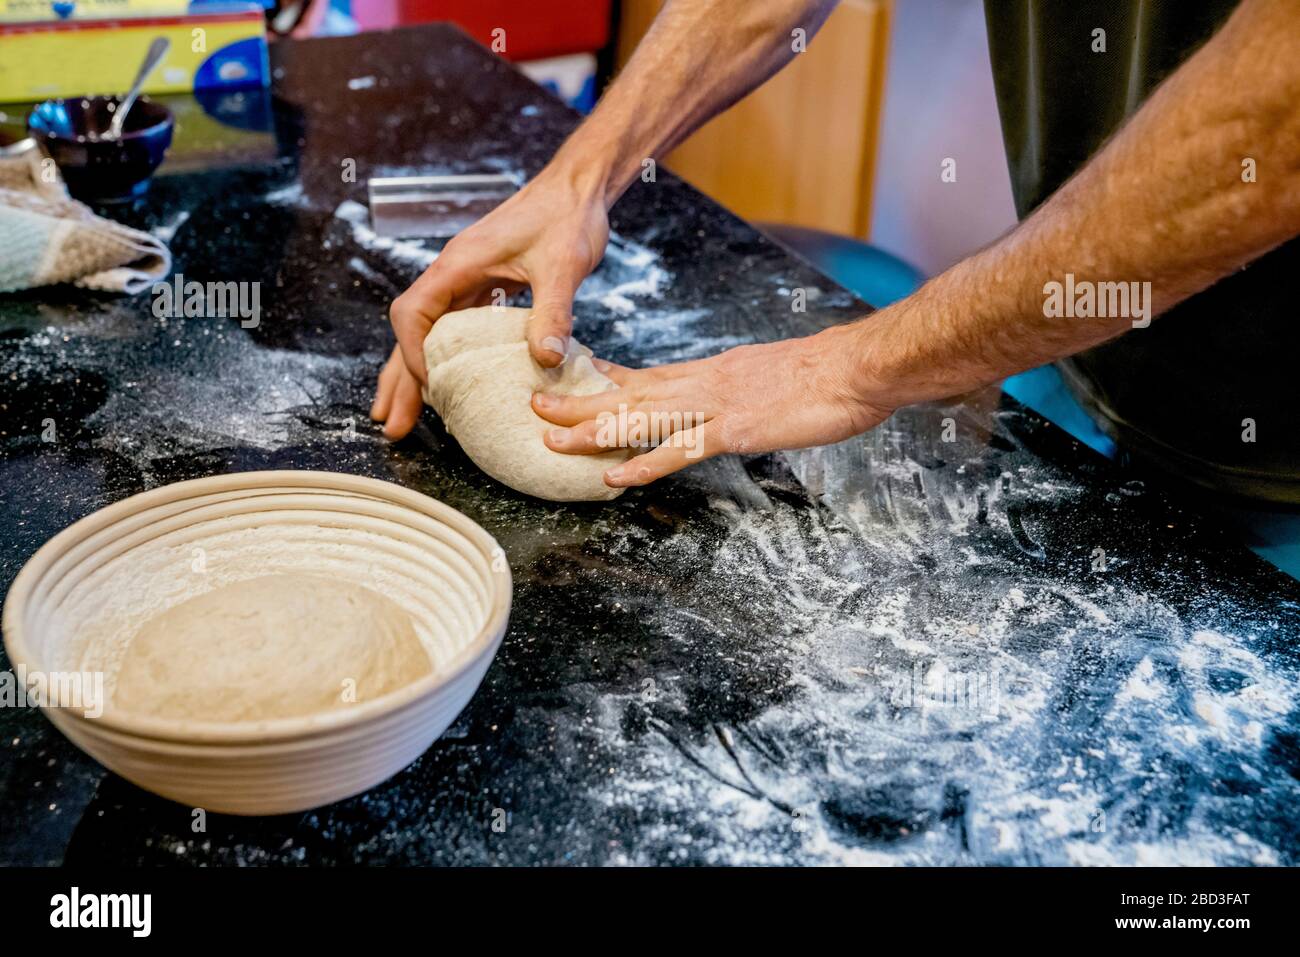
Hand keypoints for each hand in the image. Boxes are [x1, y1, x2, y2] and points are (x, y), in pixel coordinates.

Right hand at [371, 165, 610, 438]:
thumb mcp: (563, 266)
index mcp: (458, 264)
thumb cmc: (567, 216)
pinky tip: (448, 384)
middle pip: (410, 333)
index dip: (415, 355)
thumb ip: (553, 311)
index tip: (433, 390)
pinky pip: (453, 330)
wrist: (578, 189)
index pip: (413, 315)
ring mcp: (466, 281)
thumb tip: (546, 360)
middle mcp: (453, 274)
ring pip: (427, 335)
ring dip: (416, 375)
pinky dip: (445, 360)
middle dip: (401, 379)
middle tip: (394, 425)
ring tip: (403, 417)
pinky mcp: (484, 287)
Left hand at [532, 323, 893, 488]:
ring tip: (552, 439)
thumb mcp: (770, 378)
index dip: (603, 382)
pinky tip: (616, 476)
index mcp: (711, 373)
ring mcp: (715, 407)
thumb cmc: (824, 376)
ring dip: (593, 431)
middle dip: (578, 403)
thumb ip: (741, 391)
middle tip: (535, 407)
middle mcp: (703, 384)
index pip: (646, 377)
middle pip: (628, 395)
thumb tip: (727, 404)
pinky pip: (680, 450)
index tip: (570, 382)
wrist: (857, 368)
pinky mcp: (734, 430)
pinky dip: (645, 463)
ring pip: (641, 419)